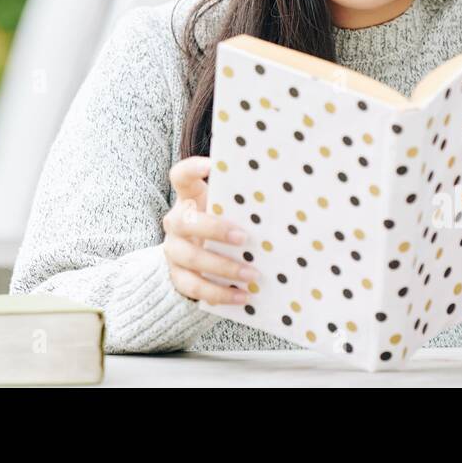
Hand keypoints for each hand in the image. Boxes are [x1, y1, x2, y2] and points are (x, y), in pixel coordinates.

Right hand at [161, 156, 256, 304]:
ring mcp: (173, 250)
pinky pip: (194, 287)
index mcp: (189, 198)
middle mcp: (176, 222)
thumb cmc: (221, 227)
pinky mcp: (177, 276)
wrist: (194, 260)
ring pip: (191, 258)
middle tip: (244, 238)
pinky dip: (220, 294)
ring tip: (252, 275)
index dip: (192, 169)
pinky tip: (243, 297)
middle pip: (184, 221)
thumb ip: (243, 204)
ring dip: (223, 268)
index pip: (181, 176)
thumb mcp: (227, 211)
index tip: (212, 166)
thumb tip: (287, 197)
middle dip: (214, 229)